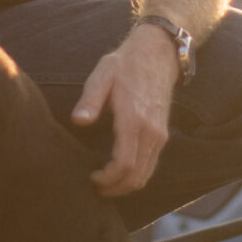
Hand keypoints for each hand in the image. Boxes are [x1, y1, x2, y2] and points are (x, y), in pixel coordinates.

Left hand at [72, 24, 177, 196]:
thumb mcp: (102, 75)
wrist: (158, 52)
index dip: (108, 179)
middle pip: (137, 176)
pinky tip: (120, 171)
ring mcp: (160, 134)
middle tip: (96, 188)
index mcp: (133, 119)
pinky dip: (137, 175)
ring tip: (106, 183)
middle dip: (116, 188)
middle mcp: (151, 131)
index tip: (91, 178)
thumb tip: (79, 121)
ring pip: (146, 174)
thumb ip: (90, 100)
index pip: (124, 164)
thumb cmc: (126, 64)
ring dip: (126, 185)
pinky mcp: (162, 133)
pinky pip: (151, 164)